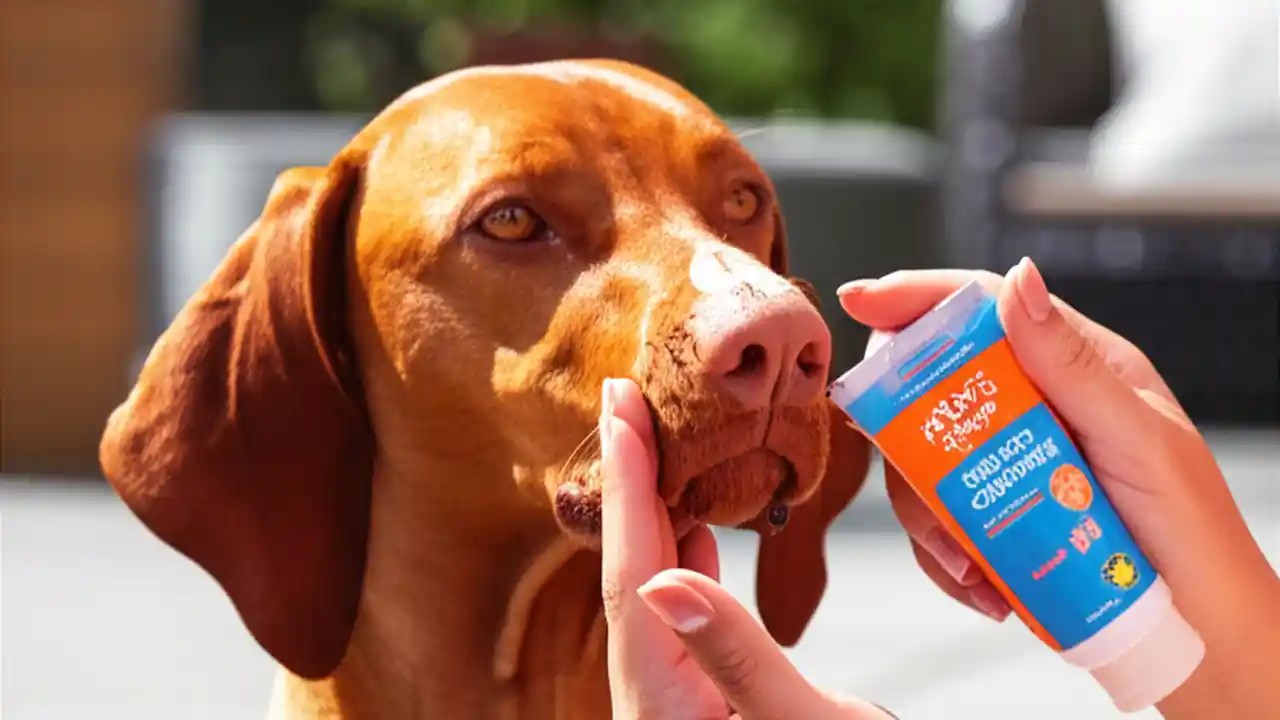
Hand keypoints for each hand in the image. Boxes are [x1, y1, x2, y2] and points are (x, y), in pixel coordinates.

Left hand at [598, 378, 891, 718]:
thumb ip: (735, 657)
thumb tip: (665, 581)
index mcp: (666, 705)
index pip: (634, 574)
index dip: (627, 484)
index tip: (619, 406)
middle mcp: (658, 699)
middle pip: (630, 571)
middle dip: (630, 481)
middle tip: (628, 397)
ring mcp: (681, 700)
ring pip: (654, 588)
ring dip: (656, 513)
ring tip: (659, 444)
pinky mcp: (708, 701)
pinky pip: (683, 612)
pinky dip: (689, 557)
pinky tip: (698, 529)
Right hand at [837, 260, 1279, 717]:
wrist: (1195, 627)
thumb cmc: (1189, 526)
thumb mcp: (1135, 435)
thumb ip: (1070, 362)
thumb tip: (1019, 278)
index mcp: (1071, 365)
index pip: (983, 309)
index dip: (915, 298)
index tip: (859, 301)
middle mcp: (1030, 406)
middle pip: (932, 391)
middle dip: (910, 444)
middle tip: (924, 486)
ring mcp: (1006, 461)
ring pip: (923, 466)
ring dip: (931, 519)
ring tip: (970, 564)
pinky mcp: (992, 515)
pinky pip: (938, 525)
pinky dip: (947, 561)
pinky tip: (985, 588)